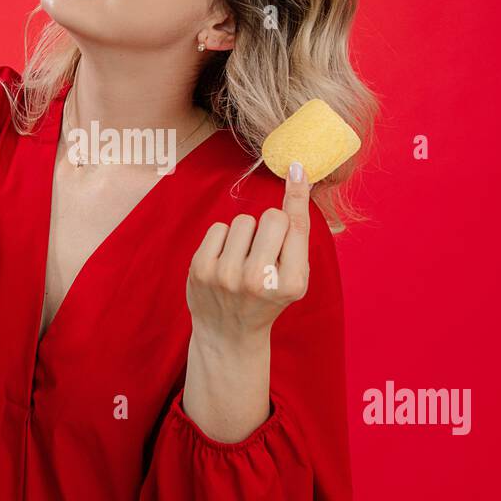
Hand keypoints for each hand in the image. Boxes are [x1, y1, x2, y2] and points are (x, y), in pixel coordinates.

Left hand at [186, 161, 311, 351]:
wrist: (228, 333)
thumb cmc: (267, 297)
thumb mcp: (294, 275)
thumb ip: (299, 232)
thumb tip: (297, 173)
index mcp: (291, 284)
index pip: (295, 224)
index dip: (296, 195)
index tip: (295, 167)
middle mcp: (259, 280)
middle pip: (271, 217)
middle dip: (270, 227)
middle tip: (264, 254)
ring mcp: (227, 276)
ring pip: (243, 220)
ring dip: (245, 235)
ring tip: (243, 260)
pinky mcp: (202, 270)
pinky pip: (219, 228)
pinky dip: (223, 240)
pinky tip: (225, 262)